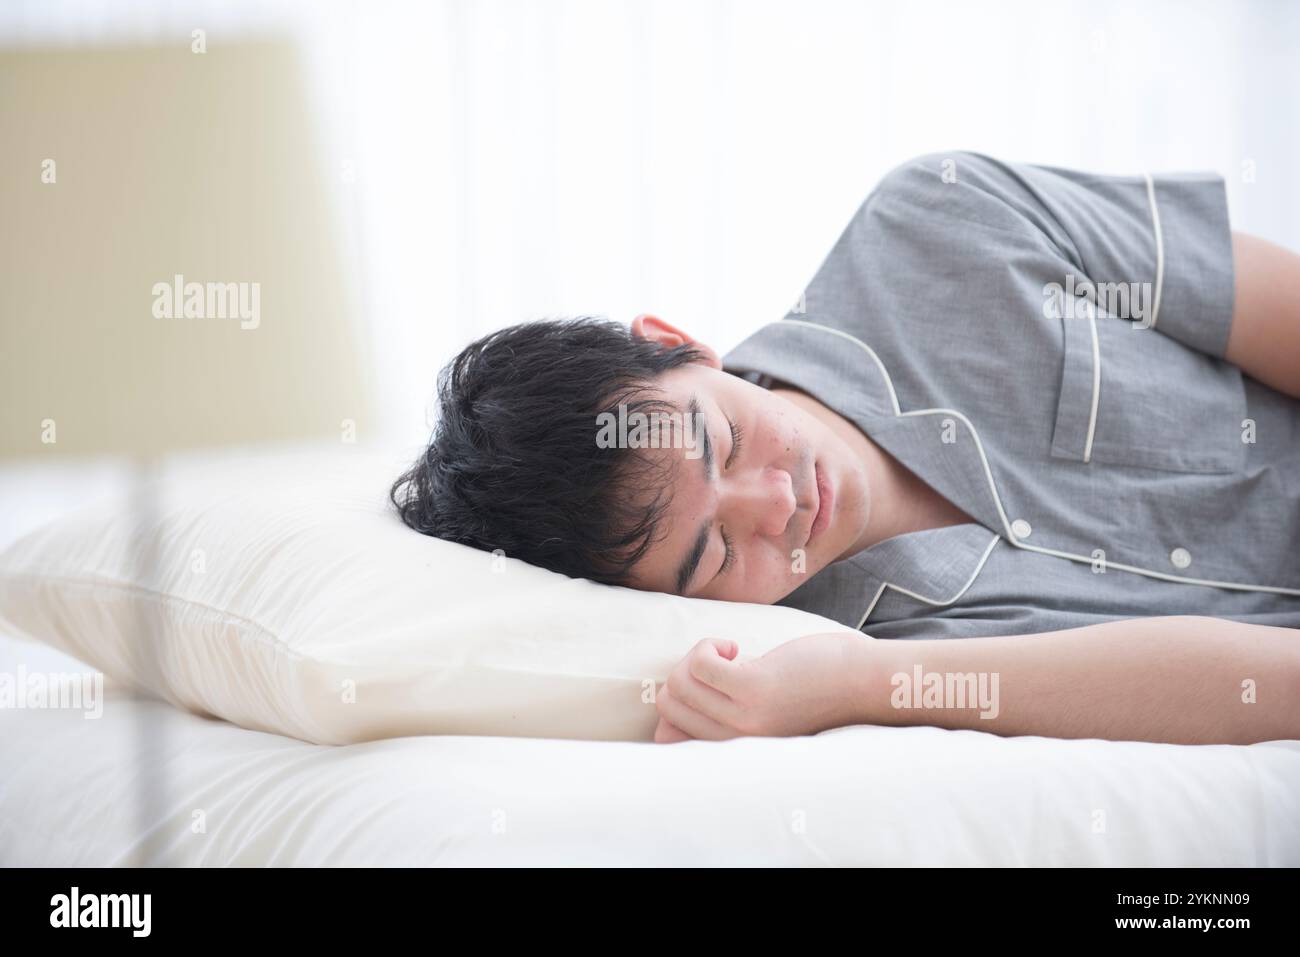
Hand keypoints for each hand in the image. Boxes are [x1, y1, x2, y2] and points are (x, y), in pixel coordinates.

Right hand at [652, 631, 873, 742]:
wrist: (864, 684)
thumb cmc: (815, 688)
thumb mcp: (763, 711)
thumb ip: (724, 711)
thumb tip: (670, 698)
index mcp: (736, 748)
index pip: (665, 736)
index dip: (675, 699)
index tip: (708, 682)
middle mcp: (736, 741)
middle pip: (667, 703)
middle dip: (684, 669)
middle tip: (722, 661)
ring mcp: (744, 718)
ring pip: (678, 683)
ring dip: (697, 655)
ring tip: (732, 653)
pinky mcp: (754, 689)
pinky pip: (701, 663)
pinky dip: (710, 646)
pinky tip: (737, 647)